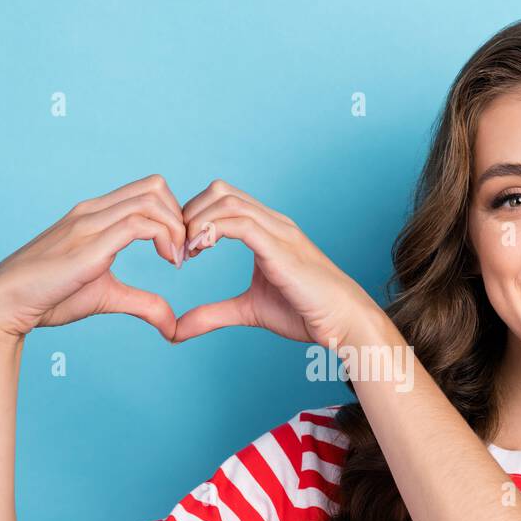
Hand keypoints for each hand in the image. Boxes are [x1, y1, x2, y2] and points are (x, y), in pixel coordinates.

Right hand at [0, 175, 187, 339]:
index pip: (148, 190)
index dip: (174, 214)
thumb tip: (173, 324)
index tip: (180, 250)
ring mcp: (90, 224)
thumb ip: (143, 303)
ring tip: (177, 259)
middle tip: (185, 252)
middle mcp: (93, 211)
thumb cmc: (50, 297)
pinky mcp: (89, 245)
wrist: (6, 303)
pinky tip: (168, 262)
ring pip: (151, 200)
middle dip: (181, 216)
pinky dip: (164, 238)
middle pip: (155, 186)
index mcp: (95, 215)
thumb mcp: (108, 296)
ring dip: (177, 228)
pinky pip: (139, 224)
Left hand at [173, 179, 382, 347]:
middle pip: (219, 190)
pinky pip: (239, 223)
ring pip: (226, 201)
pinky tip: (200, 251)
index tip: (181, 250)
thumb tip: (177, 329)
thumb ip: (213, 314)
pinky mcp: (280, 247)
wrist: (343, 321)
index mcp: (267, 229)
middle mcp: (273, 222)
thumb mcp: (248, 311)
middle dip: (190, 213)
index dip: (194, 217)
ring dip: (197, 222)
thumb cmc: (307, 313)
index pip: (222, 200)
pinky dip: (212, 231)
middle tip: (179, 249)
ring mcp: (278, 231)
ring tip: (187, 252)